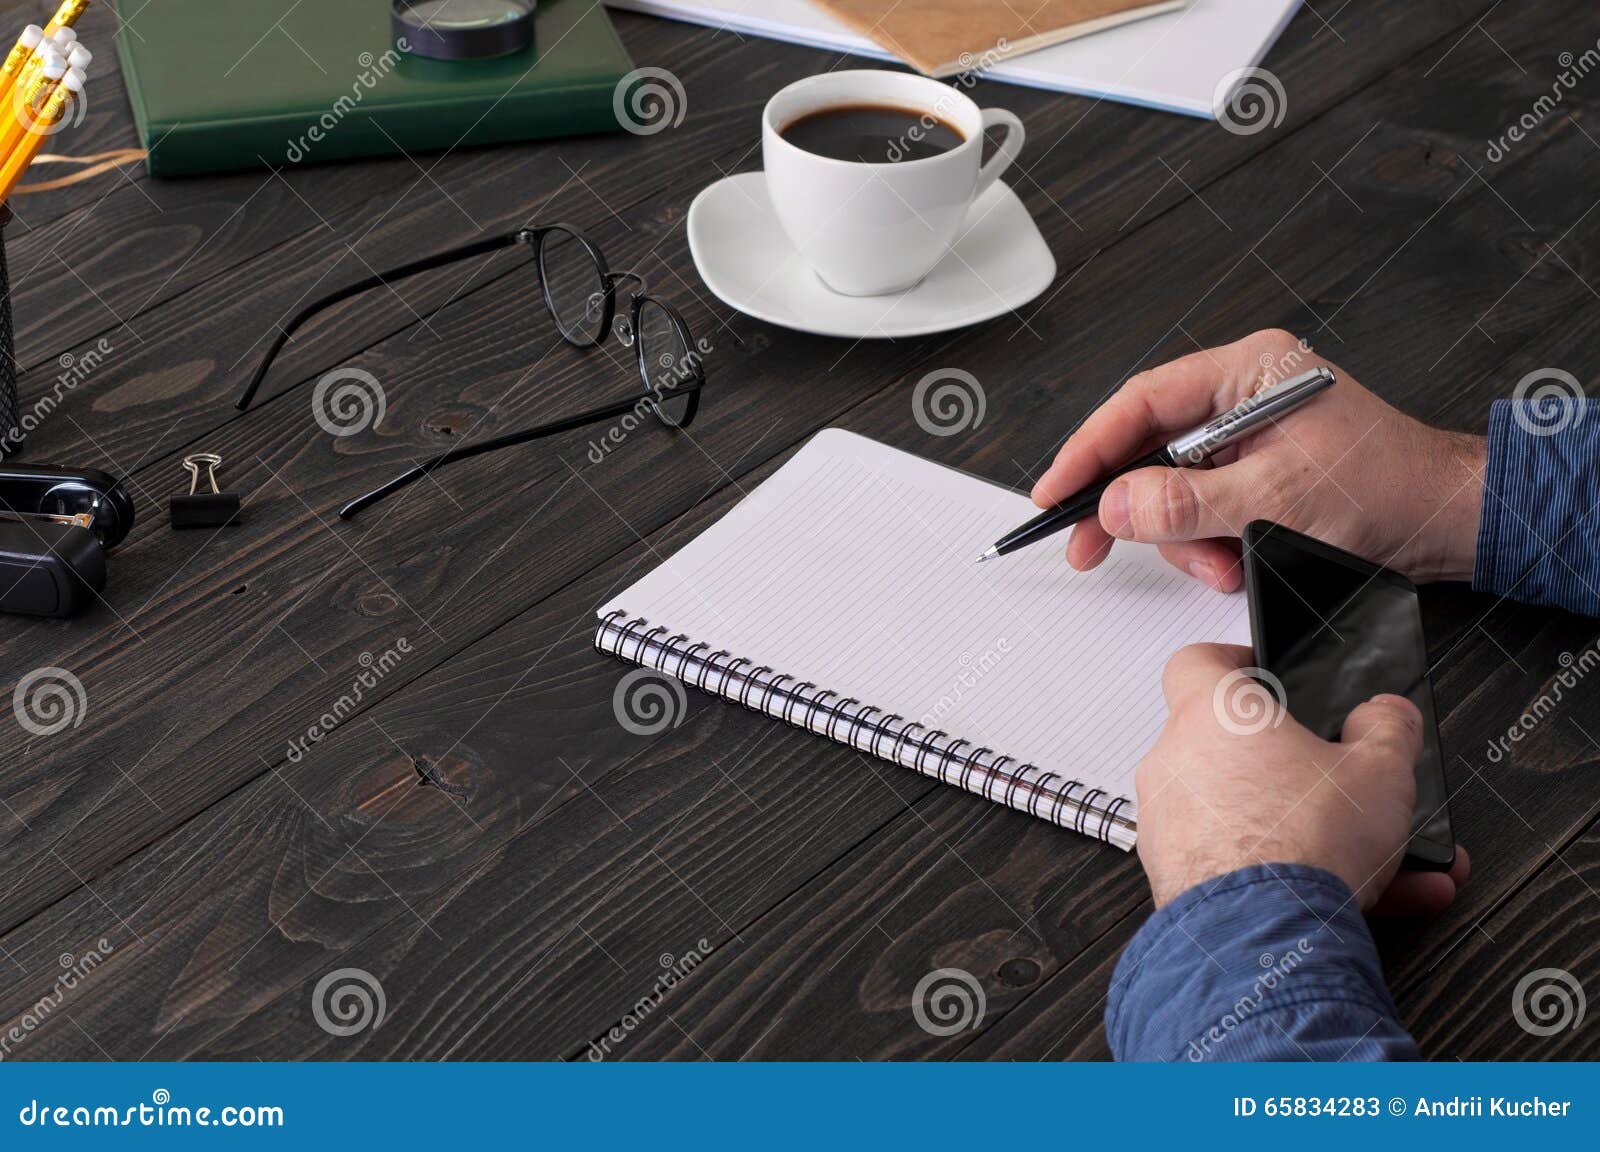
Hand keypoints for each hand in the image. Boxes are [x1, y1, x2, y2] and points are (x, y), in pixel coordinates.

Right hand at [1032, 330, 1486, 591]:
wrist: (1447, 523)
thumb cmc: (1389, 491)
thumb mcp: (1279, 499)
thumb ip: (1189, 503)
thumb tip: (1116, 505)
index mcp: (1248, 371)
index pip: (1142, 402)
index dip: (1089, 449)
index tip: (1054, 493)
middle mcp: (1241, 396)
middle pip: (1148, 449)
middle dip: (1132, 508)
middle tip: (1089, 546)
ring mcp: (1246, 437)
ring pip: (1172, 491)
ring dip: (1184, 540)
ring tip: (1222, 566)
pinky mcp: (1254, 475)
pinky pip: (1202, 510)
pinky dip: (1210, 546)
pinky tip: (1238, 562)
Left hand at [1136, 643, 1468, 913]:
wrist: (1265, 937)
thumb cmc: (1304, 844)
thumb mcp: (1381, 770)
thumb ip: (1387, 728)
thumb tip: (1386, 714)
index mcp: (1214, 715)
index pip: (1198, 661)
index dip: (1235, 662)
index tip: (1264, 673)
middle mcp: (1176, 763)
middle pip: (1232, 748)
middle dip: (1294, 769)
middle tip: (1343, 784)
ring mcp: (1169, 823)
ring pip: (1245, 815)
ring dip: (1308, 832)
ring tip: (1380, 860)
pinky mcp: (1176, 877)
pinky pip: (1240, 863)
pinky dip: (1290, 875)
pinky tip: (1364, 901)